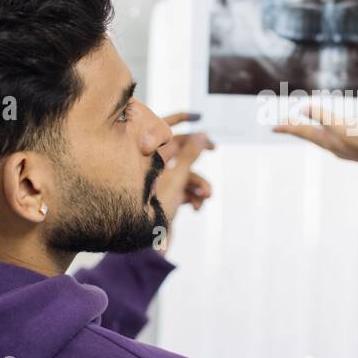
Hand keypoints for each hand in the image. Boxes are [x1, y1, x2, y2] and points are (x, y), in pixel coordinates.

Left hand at [154, 113, 214, 228]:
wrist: (142, 242)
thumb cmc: (150, 210)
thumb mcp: (176, 179)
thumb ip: (189, 156)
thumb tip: (202, 133)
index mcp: (148, 157)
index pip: (162, 129)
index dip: (180, 118)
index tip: (198, 115)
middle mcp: (152, 167)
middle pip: (179, 151)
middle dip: (198, 154)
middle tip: (215, 148)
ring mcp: (160, 183)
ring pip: (185, 173)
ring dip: (199, 183)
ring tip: (205, 196)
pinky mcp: (166, 197)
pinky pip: (183, 189)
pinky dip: (192, 196)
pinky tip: (197, 207)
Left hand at [271, 101, 357, 164]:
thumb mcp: (346, 126)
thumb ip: (325, 117)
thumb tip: (304, 108)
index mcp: (331, 141)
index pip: (304, 131)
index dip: (289, 127)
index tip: (272, 126)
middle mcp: (337, 146)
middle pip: (311, 136)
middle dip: (297, 129)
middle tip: (283, 125)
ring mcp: (349, 147)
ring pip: (323, 138)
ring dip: (312, 131)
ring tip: (304, 126)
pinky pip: (337, 137)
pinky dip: (329, 131)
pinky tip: (333, 131)